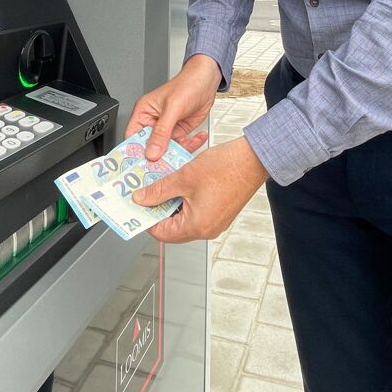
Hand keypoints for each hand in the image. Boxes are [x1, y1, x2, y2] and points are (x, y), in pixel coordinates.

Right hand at [125, 54, 221, 161]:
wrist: (207, 80)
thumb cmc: (187, 84)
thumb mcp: (172, 108)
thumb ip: (162, 131)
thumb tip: (152, 151)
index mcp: (144, 113)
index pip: (132, 136)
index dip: (133, 151)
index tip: (138, 165)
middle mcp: (154, 122)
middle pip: (148, 147)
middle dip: (155, 158)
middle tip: (160, 169)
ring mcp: (167, 129)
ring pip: (165, 150)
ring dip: (173, 155)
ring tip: (180, 160)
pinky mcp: (180, 132)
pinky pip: (181, 146)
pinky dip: (189, 147)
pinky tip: (196, 140)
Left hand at [132, 137, 267, 242]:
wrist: (253, 158)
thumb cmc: (225, 168)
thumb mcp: (183, 177)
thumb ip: (158, 190)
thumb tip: (141, 199)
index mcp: (197, 226)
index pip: (162, 233)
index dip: (147, 218)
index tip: (138, 205)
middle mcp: (207, 229)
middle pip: (173, 227)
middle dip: (159, 209)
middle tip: (148, 192)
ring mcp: (216, 221)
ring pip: (185, 218)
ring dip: (172, 202)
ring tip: (164, 184)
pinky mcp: (221, 212)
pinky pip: (196, 211)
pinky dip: (186, 200)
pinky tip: (180, 183)